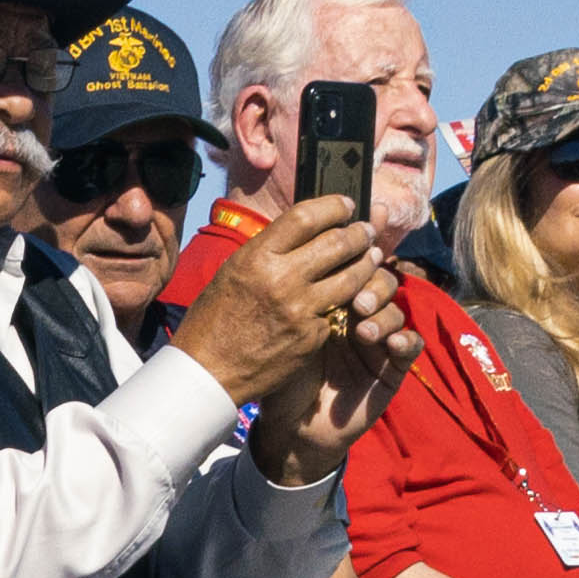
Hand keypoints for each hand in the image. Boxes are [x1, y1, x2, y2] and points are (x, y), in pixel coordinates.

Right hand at [164, 194, 391, 418]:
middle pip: (337, 242)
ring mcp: (299, 310)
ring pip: (351, 276)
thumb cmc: (212, 322)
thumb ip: (267, 252)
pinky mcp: (311, 336)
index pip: (306, 216)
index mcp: (255, 258)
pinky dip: (345, 301)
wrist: (207, 373)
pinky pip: (338, 310)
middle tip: (366, 230)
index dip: (333, 206)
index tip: (346, 204)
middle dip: (359, 232)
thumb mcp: (231, 274)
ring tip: (371, 255)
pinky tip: (350, 296)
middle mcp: (280, 280)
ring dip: (366, 262)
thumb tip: (301, 231)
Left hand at [254, 263, 423, 482]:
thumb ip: (298, 308)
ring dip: (384, 316)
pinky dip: (407, 340)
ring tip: (363, 332)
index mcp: (331, 305)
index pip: (352, 271)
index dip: (354, 266)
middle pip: (380, 283)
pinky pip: (411, 346)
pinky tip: (394, 344)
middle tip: (357, 303)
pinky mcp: (392, 368)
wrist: (290, 430)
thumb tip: (302, 265)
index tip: (343, 268)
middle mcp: (357, 318)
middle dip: (373, 287)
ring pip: (396, 311)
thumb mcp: (285, 342)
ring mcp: (377, 343)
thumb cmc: (281, 383)